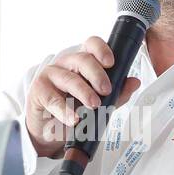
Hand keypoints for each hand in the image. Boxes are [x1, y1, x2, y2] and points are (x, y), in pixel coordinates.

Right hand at [24, 36, 140, 158]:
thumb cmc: (73, 109)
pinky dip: (65, 110)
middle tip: (106, 90)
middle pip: (82, 59)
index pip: (91, 45)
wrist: (50, 130)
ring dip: (84, 92)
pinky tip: (74, 118)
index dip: (102, 49)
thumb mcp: (99, 103)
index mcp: (82, 62)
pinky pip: (53, 98)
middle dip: (97, 75)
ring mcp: (51, 75)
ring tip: (94, 105)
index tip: (111, 62)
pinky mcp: (39, 91)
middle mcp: (66, 64)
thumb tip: (134, 82)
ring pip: (69, 79)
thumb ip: (117, 94)